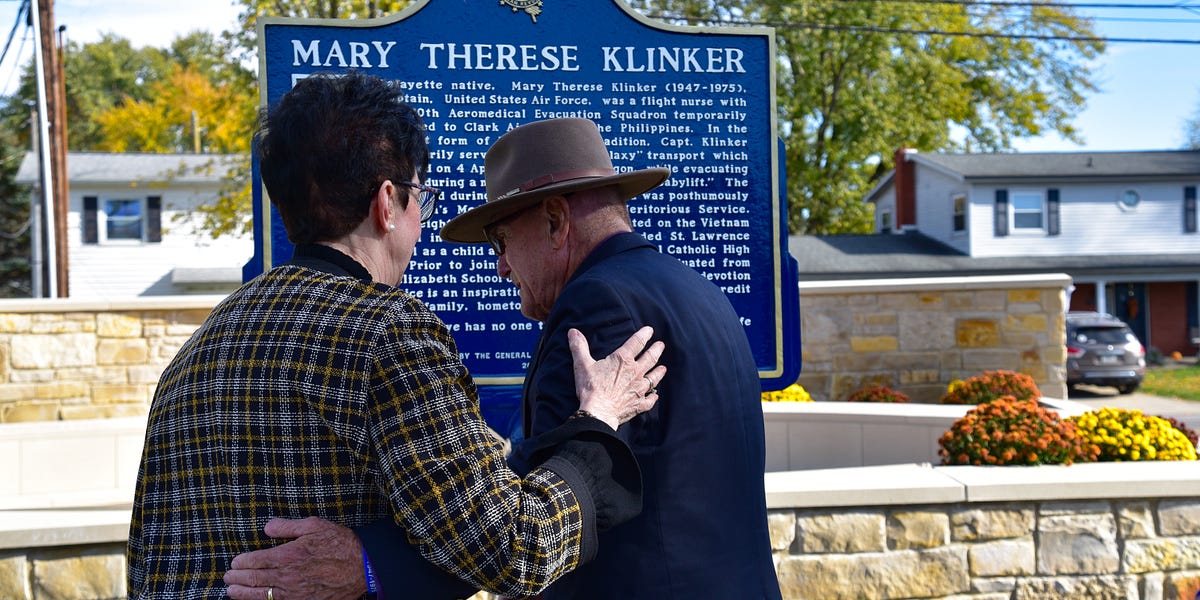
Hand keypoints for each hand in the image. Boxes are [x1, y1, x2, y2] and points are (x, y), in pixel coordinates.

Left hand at [224, 517, 365, 599]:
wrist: (362, 567)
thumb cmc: (340, 543)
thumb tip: (267, 528)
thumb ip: (287, 526)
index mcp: (288, 555)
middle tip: (227, 577)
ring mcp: (294, 592)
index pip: (256, 560)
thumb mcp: (314, 525)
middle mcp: (287, 576)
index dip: (242, 561)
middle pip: (254, 579)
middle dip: (237, 578)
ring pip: (261, 595)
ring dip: (242, 593)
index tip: (235, 561)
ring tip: (231, 591)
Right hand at [570, 326, 665, 429]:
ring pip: (654, 378)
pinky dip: (653, 397)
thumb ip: (579, 347)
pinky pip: (649, 400)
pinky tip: (655, 396)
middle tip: (661, 345)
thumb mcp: (582, 364)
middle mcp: (635, 372)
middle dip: (656, 350)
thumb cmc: (590, 387)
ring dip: (659, 372)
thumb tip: (573, 331)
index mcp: (622, 360)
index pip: (636, 342)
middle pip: (650, 358)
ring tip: (663, 367)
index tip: (650, 330)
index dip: (644, 334)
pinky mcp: (639, 404)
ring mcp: (639, 389)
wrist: (598, 412)